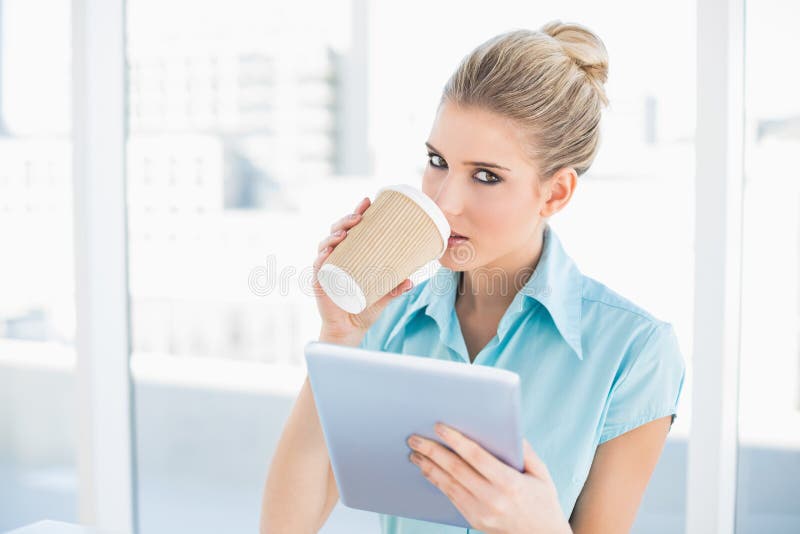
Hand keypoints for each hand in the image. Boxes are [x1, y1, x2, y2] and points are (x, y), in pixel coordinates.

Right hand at [313, 196, 413, 342]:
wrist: (350, 329)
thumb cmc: (365, 307)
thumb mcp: (384, 295)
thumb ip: (396, 288)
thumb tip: (411, 281)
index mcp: (351, 254)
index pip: (352, 228)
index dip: (357, 213)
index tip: (368, 201)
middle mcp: (337, 257)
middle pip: (337, 231)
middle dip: (346, 220)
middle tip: (358, 217)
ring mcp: (326, 268)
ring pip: (325, 245)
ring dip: (333, 236)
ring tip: (344, 234)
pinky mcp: (319, 282)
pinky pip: (318, 267)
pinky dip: (321, 258)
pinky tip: (327, 253)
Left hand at [406, 423, 570, 533]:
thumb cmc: (543, 503)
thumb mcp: (541, 474)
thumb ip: (525, 450)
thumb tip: (507, 428)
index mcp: (509, 483)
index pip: (476, 456)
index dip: (455, 440)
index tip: (439, 426)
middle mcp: (493, 499)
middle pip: (455, 469)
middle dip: (432, 451)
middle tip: (415, 438)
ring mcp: (481, 512)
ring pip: (448, 485)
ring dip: (428, 467)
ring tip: (415, 453)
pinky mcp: (475, 521)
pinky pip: (451, 497)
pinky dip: (437, 482)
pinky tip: (428, 470)